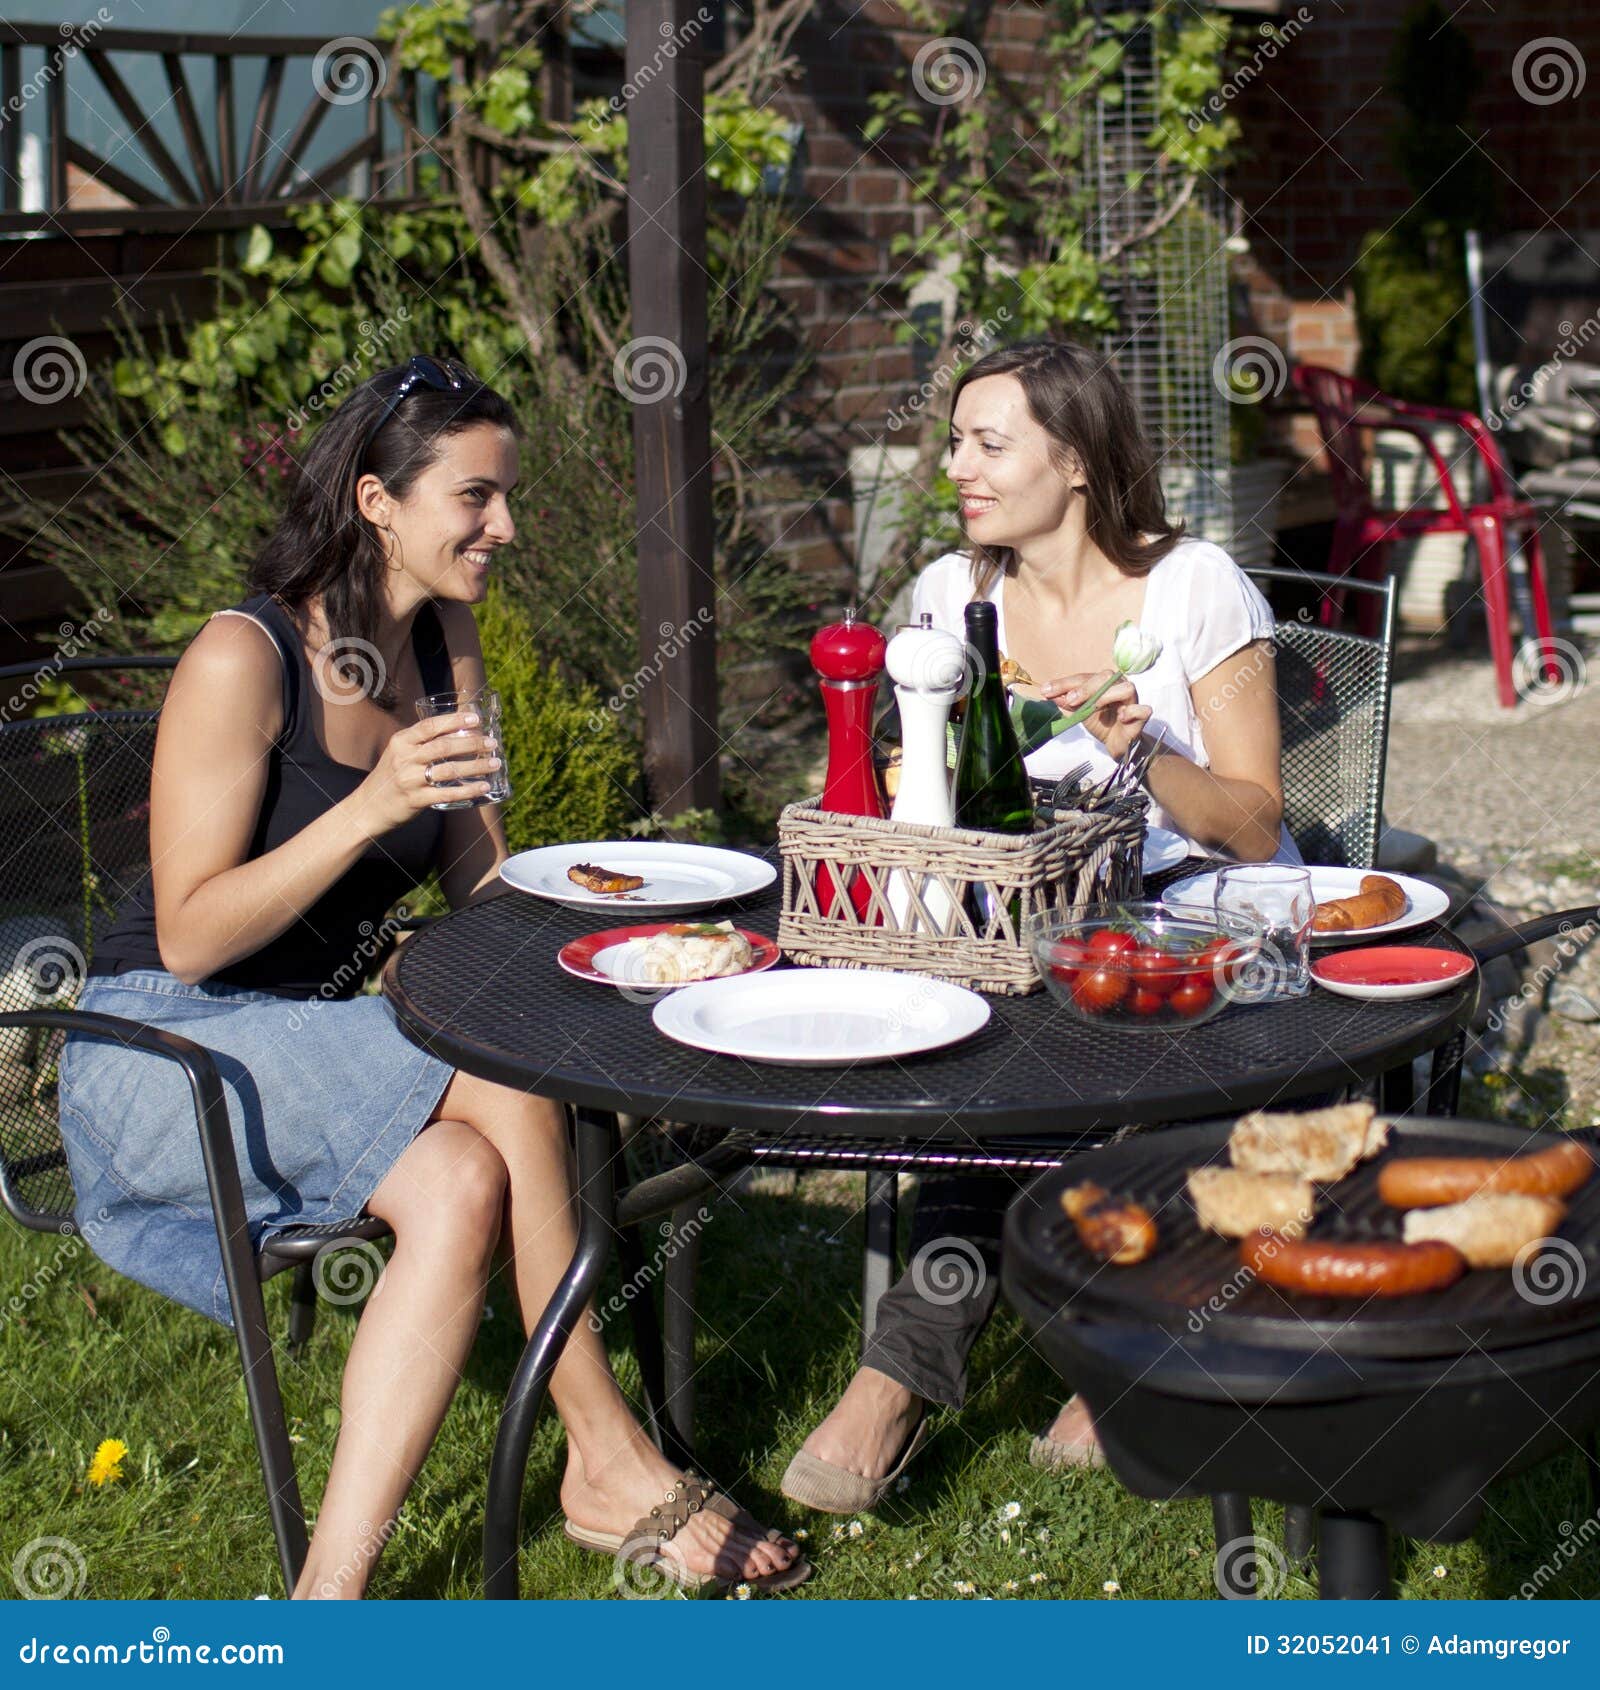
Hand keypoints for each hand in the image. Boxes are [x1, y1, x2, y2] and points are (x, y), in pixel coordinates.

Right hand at [350, 710, 500, 835]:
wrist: (369, 807)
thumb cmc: (392, 776)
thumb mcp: (400, 753)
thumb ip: (422, 742)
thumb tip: (459, 730)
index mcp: (401, 741)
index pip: (430, 726)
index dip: (454, 720)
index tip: (476, 719)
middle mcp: (404, 758)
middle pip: (443, 747)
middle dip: (471, 743)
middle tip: (492, 743)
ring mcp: (409, 779)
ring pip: (448, 770)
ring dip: (475, 766)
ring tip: (495, 764)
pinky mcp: (415, 800)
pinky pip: (447, 793)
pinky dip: (468, 790)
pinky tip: (483, 787)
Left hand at [1041, 670, 1150, 759]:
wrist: (1117, 743)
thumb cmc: (1100, 722)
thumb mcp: (1080, 712)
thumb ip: (1067, 702)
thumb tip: (1048, 693)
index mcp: (1102, 683)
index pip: (1083, 677)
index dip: (1065, 683)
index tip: (1046, 691)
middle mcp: (1118, 686)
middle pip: (1105, 677)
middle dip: (1085, 688)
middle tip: (1070, 700)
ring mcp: (1132, 700)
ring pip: (1126, 688)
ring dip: (1107, 696)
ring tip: (1092, 708)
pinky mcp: (1142, 716)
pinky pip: (1143, 709)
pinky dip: (1132, 711)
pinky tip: (1121, 717)